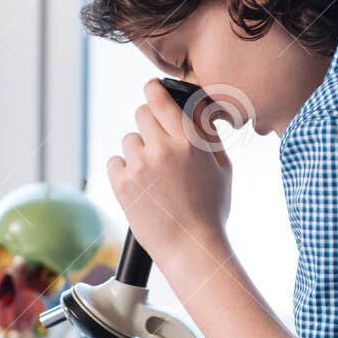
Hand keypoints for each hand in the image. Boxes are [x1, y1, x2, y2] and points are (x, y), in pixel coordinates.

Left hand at [106, 78, 233, 268]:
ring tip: (152, 176)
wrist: (190, 247)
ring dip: (137, 152)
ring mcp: (140, 166)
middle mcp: (163, 148)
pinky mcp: (122, 184)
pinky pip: (114, 163)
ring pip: (129, 140)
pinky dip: (123, 171)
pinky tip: (140, 187)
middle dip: (147, 125)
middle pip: (141, 114)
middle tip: (156, 144)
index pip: (161, 99)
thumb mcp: (223, 168)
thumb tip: (196, 109)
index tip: (150, 90)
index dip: (153, 91)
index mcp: (190, 141)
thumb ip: (209, 135)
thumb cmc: (211, 210)